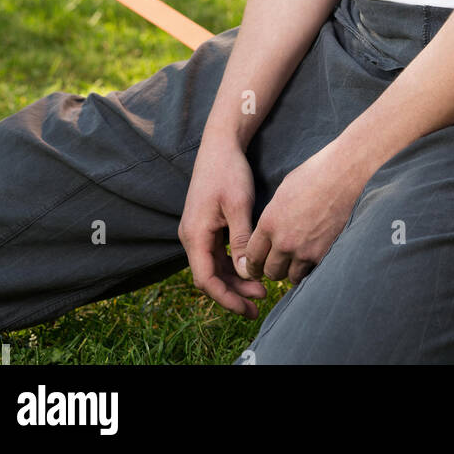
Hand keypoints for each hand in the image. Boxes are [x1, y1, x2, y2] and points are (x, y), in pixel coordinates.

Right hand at [178, 134, 267, 319]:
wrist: (220, 145)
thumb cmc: (229, 171)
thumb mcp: (238, 205)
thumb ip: (242, 240)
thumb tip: (247, 273)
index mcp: (195, 234)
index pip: (206, 279)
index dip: (226, 297)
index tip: (248, 307)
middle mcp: (192, 237)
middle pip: (210, 276)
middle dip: (233, 292)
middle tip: (260, 302)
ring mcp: (198, 231)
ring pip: (215, 266)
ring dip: (235, 280)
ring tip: (261, 289)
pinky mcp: (207, 226)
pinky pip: (217, 254)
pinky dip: (233, 265)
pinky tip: (252, 269)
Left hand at [236, 144, 364, 287]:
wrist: (344, 175)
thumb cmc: (314, 175)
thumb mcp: (283, 193)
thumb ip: (273, 217)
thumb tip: (270, 231)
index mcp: (269, 223)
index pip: (252, 257)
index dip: (253, 264)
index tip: (257, 267)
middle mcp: (283, 241)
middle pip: (270, 271)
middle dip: (273, 268)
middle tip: (280, 264)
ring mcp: (304, 251)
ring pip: (291, 277)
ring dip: (293, 271)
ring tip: (298, 260)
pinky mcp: (323, 254)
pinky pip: (311, 273)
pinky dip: (310, 268)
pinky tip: (314, 257)